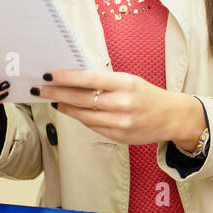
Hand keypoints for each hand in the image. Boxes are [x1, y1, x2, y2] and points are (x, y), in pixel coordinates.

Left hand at [38, 70, 205, 147]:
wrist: (172, 117)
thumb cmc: (148, 95)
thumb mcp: (130, 81)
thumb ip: (105, 81)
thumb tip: (72, 79)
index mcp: (127, 84)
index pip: (89, 79)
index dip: (66, 77)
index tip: (49, 75)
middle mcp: (123, 104)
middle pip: (81, 99)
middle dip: (57, 93)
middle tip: (41, 89)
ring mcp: (121, 123)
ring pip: (83, 115)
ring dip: (65, 107)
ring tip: (53, 100)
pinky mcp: (119, 136)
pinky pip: (92, 126)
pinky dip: (80, 118)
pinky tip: (72, 111)